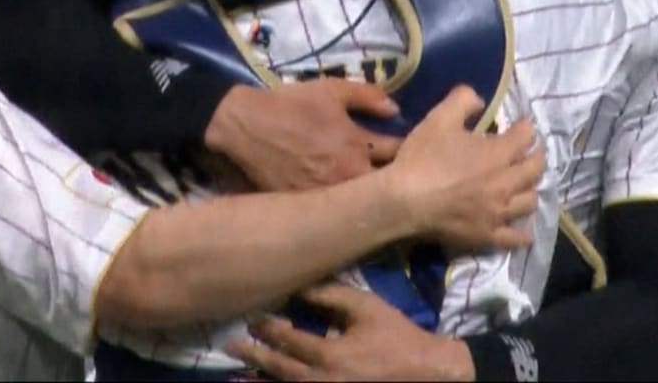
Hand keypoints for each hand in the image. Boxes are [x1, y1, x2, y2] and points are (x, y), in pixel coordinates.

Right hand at [206, 80, 402, 191]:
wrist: (245, 127)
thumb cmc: (291, 105)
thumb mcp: (332, 90)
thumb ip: (369, 97)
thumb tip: (396, 111)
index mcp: (358, 146)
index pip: (399, 153)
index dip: (411, 150)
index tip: (415, 150)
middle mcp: (347, 176)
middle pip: (386, 186)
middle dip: (395, 180)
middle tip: (402, 176)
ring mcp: (327, 197)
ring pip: (361, 203)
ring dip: (371, 197)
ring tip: (379, 194)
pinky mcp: (307, 207)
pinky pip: (335, 211)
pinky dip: (344, 207)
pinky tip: (349, 205)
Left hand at [226, 282, 474, 381]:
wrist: (427, 373)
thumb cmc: (397, 337)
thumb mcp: (366, 308)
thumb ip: (331, 295)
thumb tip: (298, 285)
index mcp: (329, 355)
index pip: (287, 340)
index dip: (267, 328)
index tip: (251, 318)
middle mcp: (322, 382)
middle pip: (278, 369)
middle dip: (254, 356)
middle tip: (230, 345)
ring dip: (259, 382)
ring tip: (235, 378)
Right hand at [385, 86, 542, 250]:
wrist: (404, 200)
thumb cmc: (423, 157)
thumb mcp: (440, 117)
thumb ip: (464, 100)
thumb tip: (480, 100)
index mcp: (499, 153)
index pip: (526, 136)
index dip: (525, 128)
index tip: (520, 126)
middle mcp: (506, 183)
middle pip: (535, 169)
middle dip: (535, 157)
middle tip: (529, 153)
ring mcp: (499, 212)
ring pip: (530, 202)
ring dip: (530, 191)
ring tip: (523, 187)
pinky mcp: (488, 235)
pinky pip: (515, 238)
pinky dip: (523, 234)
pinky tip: (524, 232)